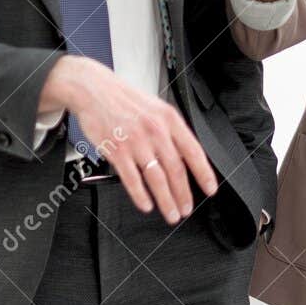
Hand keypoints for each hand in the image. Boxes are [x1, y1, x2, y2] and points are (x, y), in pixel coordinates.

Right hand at [41, 56, 217, 223]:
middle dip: (184, 194)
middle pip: (176, 170)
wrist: (95, 91)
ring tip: (171, 213)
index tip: (210, 189)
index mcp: (170, 120)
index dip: (204, 174)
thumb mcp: (157, 109)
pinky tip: (147, 205)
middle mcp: (155, 131)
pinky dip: (141, 195)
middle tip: (186, 209)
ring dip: (166, 200)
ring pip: (156, 178)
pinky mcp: (117, 151)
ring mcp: (136, 142)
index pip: (194, 152)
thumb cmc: (126, 101)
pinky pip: (132, 179)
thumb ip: (172, 132)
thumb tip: (186, 157)